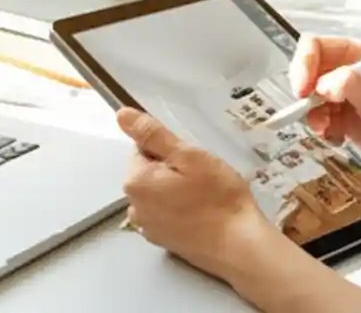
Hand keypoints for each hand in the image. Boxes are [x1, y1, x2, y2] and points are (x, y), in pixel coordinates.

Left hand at [116, 108, 274, 279]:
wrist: (239, 245)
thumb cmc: (218, 197)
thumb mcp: (189, 156)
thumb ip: (152, 134)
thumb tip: (122, 115)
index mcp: (135, 182)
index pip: (142, 149)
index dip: (169, 150)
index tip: (191, 160)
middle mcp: (134, 207)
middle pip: (148, 173)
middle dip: (172, 170)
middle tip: (201, 177)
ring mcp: (148, 228)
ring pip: (158, 194)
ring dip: (175, 190)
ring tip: (203, 196)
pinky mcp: (162, 242)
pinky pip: (165, 214)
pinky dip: (179, 210)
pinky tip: (201, 213)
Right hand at [290, 36, 360, 172]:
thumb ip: (352, 89)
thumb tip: (324, 84)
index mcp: (355, 57)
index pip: (315, 47)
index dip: (303, 64)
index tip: (303, 90)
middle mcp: (343, 71)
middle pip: (305, 71)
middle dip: (303, 94)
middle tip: (308, 112)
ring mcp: (340, 95)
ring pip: (307, 98)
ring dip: (312, 116)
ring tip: (329, 131)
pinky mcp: (338, 116)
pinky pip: (315, 118)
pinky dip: (321, 130)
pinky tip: (338, 138)